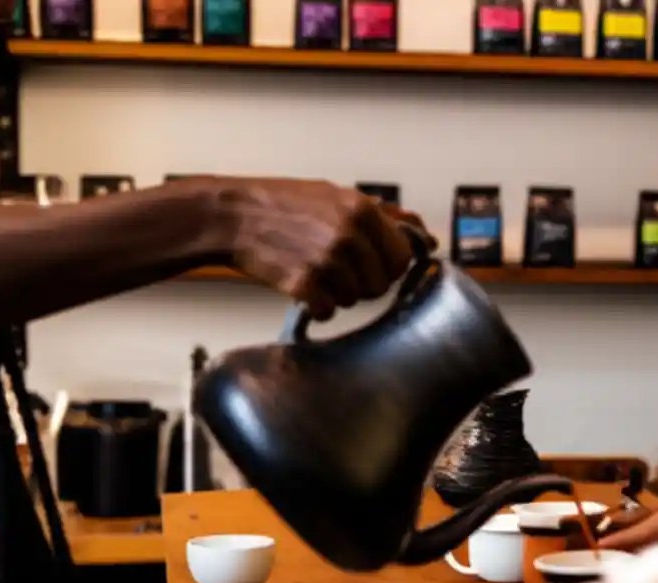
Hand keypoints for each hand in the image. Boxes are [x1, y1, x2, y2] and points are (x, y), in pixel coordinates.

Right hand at [202, 177, 433, 320]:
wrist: (233, 216)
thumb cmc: (283, 204)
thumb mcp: (336, 196)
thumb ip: (382, 217)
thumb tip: (425, 235)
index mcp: (362, 210)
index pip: (402, 257)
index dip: (388, 265)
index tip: (372, 263)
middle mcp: (349, 235)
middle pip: (381, 284)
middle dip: (363, 282)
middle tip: (337, 268)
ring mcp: (328, 262)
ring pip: (354, 299)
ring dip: (337, 293)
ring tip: (314, 270)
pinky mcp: (305, 285)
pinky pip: (327, 312)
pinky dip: (316, 306)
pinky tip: (302, 286)